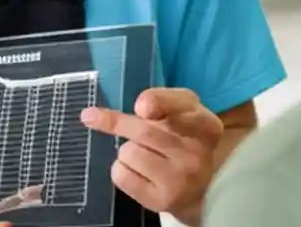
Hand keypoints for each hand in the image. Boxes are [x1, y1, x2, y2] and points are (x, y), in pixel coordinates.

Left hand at [81, 88, 223, 218]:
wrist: (198, 187)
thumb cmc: (184, 138)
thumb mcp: (183, 110)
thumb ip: (164, 100)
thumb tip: (141, 108)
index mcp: (207, 127)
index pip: (181, 108)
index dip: (158, 104)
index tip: (140, 107)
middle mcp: (197, 155)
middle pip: (144, 131)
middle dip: (118, 123)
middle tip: (92, 116)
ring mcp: (180, 181)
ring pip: (129, 152)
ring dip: (127, 149)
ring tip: (144, 154)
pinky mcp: (161, 201)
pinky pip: (121, 175)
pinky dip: (121, 168)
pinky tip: (138, 171)